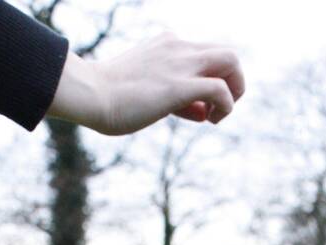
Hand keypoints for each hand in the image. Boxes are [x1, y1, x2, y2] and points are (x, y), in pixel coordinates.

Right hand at [48, 32, 244, 135]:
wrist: (90, 95)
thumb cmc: (111, 99)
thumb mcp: (149, 91)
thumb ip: (177, 97)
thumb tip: (202, 112)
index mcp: (168, 44)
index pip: (207, 55)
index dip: (211, 81)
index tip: (196, 106)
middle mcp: (178, 46)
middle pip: (228, 53)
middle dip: (234, 82)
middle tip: (218, 109)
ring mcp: (180, 63)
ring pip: (232, 61)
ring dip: (235, 91)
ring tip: (216, 116)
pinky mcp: (179, 85)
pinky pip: (221, 90)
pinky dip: (226, 106)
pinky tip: (211, 120)